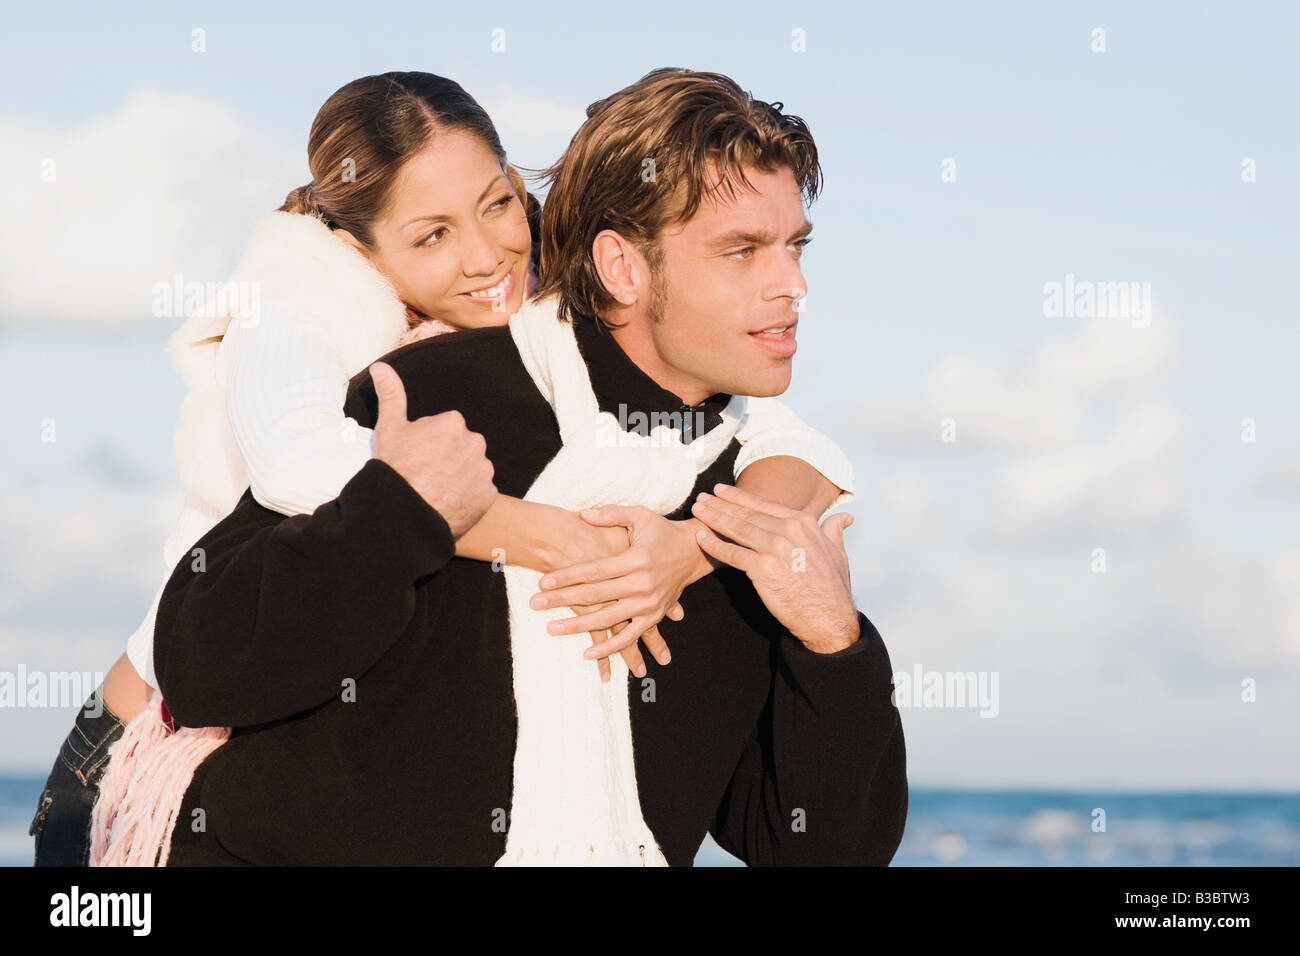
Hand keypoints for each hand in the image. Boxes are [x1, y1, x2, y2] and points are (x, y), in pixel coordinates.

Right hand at [370, 361, 497, 538]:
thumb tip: (380, 366)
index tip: (417, 457)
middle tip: (425, 475)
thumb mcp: (389, 428)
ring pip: (472, 469)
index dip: (428, 444)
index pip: (445, 430)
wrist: (405, 513)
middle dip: (447, 459)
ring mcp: (484, 469)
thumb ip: (391, 394)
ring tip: (436, 490)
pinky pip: (480, 492)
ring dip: (460, 478)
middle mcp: (475, 442)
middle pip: (461, 448)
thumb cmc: (395, 468)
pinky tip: (449, 502)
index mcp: (454, 422)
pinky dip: (469, 497)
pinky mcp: (489, 494)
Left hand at [531, 505, 704, 670]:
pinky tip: (586, 654)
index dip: (567, 576)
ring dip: (578, 626)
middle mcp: (643, 584)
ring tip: (552, 628)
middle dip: (562, 600)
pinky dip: (609, 648)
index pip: (594, 570)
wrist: (694, 552)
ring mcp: (649, 604)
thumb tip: (583, 514)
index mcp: (636, 559)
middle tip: (535, 604)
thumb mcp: (640, 515)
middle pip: (595, 595)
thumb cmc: (663, 532)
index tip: (543, 581)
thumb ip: (611, 514)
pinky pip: (630, 637)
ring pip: (608, 619)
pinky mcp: (654, 617)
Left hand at [691, 483, 860, 653]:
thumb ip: (834, 530)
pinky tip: (700, 537)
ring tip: (697, 510)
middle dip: (720, 504)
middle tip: (702, 497)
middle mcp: (788, 530)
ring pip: (737, 529)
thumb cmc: (832, 588)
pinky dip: (714, 544)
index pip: (764, 504)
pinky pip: (732, 553)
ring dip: (713, 518)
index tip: (722, 490)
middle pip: (746, 514)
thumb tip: (844, 517)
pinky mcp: (762, 569)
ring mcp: (774, 548)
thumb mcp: (838, 552)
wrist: (829, 618)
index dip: (739, 496)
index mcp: (803, 522)